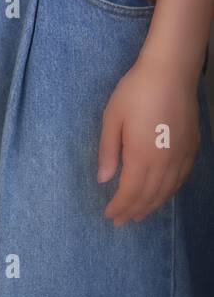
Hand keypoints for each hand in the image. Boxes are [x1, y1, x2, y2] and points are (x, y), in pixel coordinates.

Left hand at [98, 53, 200, 225]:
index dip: (120, 206)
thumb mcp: (112, 119)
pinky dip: (169, 192)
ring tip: (139, 214)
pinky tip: (162, 194)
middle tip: (122, 222)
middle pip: (150, 195)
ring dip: (152, 205)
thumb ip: (108, 152)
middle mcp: (165, 162)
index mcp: (142, 156)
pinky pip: (180, 179)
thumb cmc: (135, 93)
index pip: (131, 191)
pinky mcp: (192, 148)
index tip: (110, 216)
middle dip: (134, 211)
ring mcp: (182, 156)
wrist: (170, 74)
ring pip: (167, 190)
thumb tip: (104, 180)